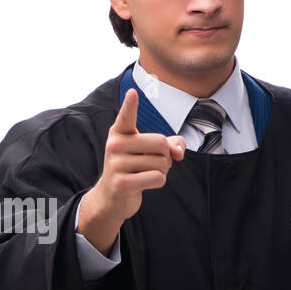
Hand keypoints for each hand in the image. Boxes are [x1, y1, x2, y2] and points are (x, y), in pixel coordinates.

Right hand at [78, 88, 185, 254]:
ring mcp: (116, 164)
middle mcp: (115, 145)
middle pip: (160, 142)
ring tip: (147, 172)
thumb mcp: (149, 152)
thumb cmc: (133, 168)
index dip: (130, 104)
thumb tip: (178, 152)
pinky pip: (158, 178)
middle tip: (154, 162)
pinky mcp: (122, 183)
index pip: (126, 116)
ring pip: (161, 162)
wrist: (111, 197)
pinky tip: (145, 183)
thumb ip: (170, 144)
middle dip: (166, 155)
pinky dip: (159, 181)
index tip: (132, 92)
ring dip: (162, 170)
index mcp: (119, 133)